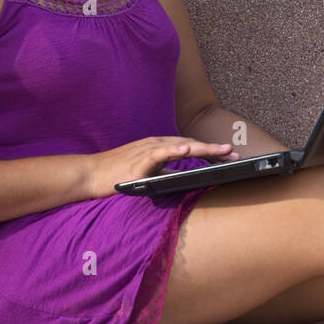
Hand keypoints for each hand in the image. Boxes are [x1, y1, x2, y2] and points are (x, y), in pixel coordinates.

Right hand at [88, 135, 238, 198]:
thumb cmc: (116, 175)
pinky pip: (159, 153)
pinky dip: (175, 150)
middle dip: (214, 149)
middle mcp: (156, 145)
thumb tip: (187, 179)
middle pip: (191, 144)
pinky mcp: (137, 161)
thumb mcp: (147, 172)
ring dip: (203, 147)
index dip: (211, 150)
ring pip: (180, 146)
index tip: (231, 155)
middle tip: (235, 153)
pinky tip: (188, 149)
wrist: (88, 174)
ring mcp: (147, 150)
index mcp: (159, 147)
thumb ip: (166, 172)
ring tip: (222, 150)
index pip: (190, 146)